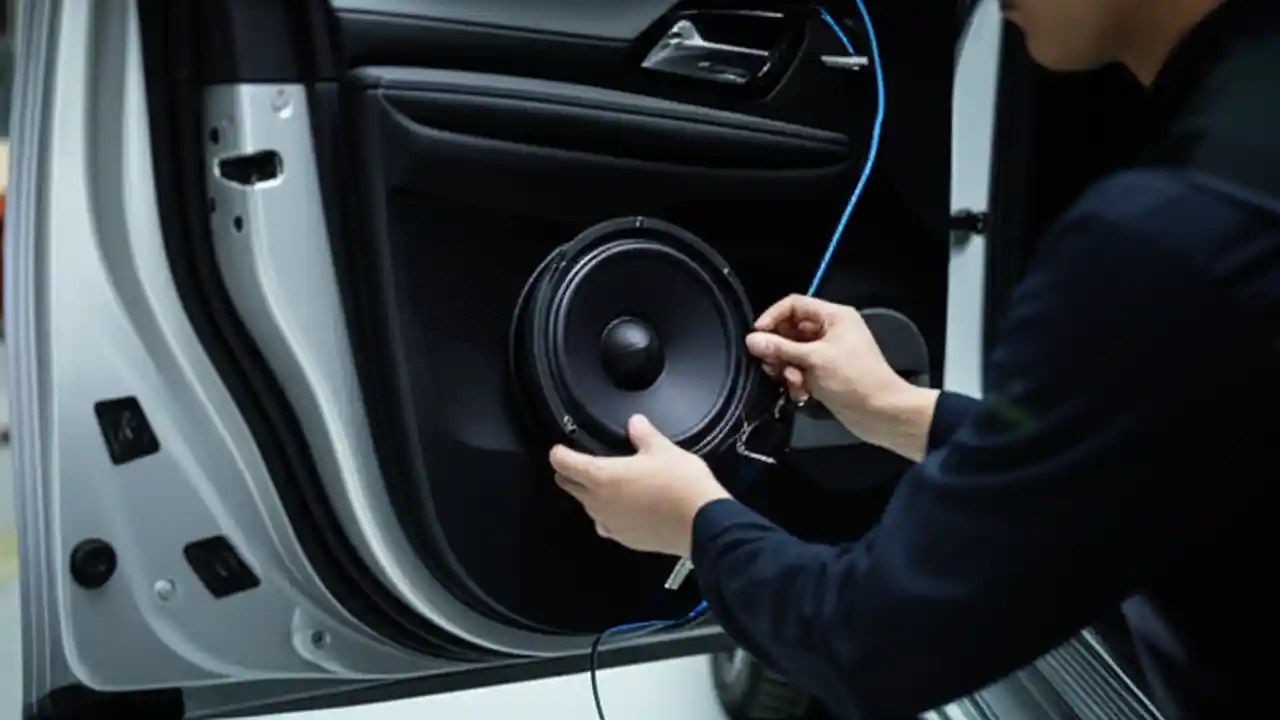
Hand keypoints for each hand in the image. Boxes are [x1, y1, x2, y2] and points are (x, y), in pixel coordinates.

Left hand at [550, 415, 730, 556]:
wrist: (701, 524)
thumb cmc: (680, 485)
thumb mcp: (663, 450)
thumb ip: (644, 434)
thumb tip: (635, 423)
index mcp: (601, 476)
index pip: (564, 463)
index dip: (559, 453)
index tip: (560, 449)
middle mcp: (599, 502)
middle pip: (569, 486)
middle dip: (569, 474)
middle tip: (577, 463)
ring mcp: (610, 523)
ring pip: (588, 506)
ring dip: (590, 494)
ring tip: (606, 484)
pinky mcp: (625, 539)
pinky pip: (606, 524)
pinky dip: (609, 514)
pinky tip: (625, 508)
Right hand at [745, 294, 938, 460]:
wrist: (881, 413)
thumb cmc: (854, 379)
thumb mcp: (814, 360)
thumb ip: (780, 348)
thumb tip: (751, 340)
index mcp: (833, 317)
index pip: (794, 305)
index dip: (772, 317)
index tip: (756, 337)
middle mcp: (829, 331)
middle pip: (790, 330)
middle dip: (779, 349)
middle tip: (771, 366)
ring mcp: (827, 353)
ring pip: (792, 353)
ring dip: (787, 369)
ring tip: (793, 383)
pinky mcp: (824, 373)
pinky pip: (800, 370)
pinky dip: (796, 381)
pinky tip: (801, 394)